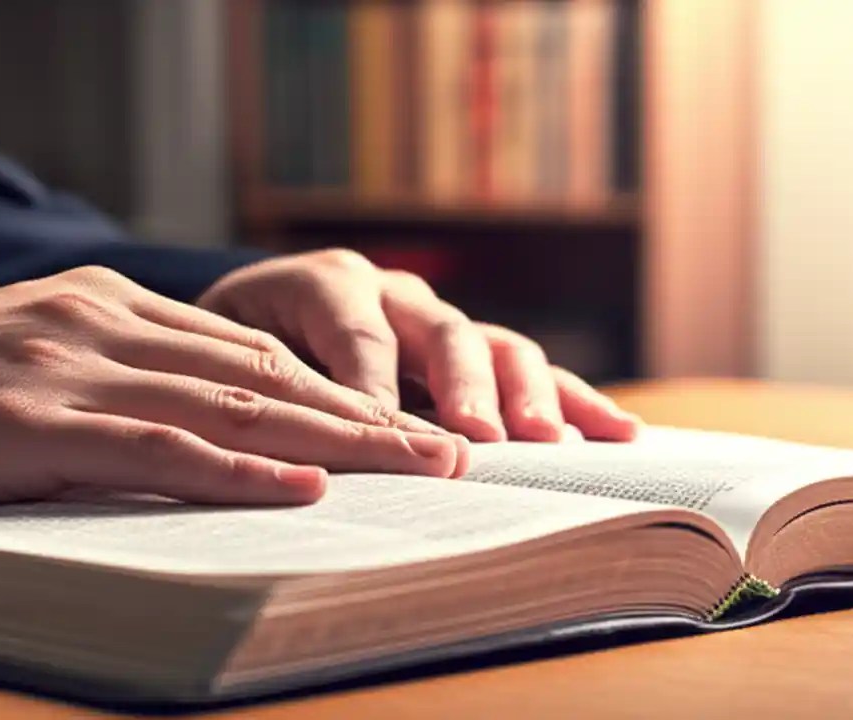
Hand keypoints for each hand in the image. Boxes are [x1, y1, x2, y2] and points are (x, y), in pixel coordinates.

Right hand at [0, 267, 464, 510]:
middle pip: (262, 375)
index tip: (398, 429)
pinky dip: (242, 470)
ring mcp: (71, 367)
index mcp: (102, 303)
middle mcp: (102, 321)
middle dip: (363, 418)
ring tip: (417, 472)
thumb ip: (104, 382)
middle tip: (445, 452)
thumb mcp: (22, 367)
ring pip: (233, 406)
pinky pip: (162, 447)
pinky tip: (305, 489)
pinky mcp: (35, 422)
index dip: (330, 394)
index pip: (244, 353)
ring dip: (335, 444)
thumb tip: (184, 429)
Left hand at [197, 249, 641, 442]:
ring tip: (549, 443)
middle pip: (441, 332)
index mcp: (328, 284)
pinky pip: (527, 369)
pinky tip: (618, 430)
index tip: (385, 438)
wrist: (255, 316)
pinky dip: (572, 398)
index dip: (373, 384)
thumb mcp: (234, 353)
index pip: (357, 332)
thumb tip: (322, 445)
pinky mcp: (469, 351)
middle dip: (464, 385)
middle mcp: (394, 293)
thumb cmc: (236, 344)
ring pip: (496, 346)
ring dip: (527, 394)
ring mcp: (438, 321)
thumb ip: (271, 382)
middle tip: (480, 436)